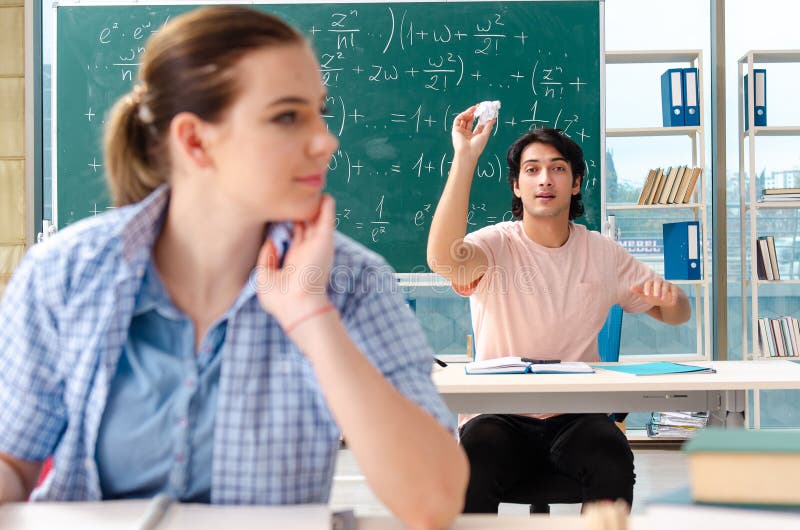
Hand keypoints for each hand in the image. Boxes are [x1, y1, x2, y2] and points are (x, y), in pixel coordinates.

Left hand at [253, 194, 334, 326]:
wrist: (297, 306)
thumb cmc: (281, 299)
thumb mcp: (265, 277)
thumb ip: (266, 257)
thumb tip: (270, 241)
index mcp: (293, 261)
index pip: (292, 237)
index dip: (289, 223)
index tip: (283, 209)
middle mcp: (306, 253)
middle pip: (305, 227)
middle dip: (302, 212)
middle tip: (299, 195)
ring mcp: (316, 247)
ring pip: (317, 222)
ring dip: (316, 208)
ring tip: (315, 191)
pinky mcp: (324, 243)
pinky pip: (327, 222)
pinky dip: (327, 210)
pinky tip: (326, 197)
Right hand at [451, 105, 494, 160]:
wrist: (467, 153)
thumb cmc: (476, 147)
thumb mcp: (485, 135)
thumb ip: (489, 126)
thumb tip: (494, 119)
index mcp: (474, 137)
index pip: (478, 125)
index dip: (482, 118)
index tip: (486, 112)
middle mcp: (467, 134)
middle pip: (471, 121)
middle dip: (475, 114)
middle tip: (480, 107)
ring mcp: (461, 131)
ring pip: (464, 119)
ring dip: (470, 113)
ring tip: (475, 108)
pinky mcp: (455, 130)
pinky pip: (458, 120)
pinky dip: (463, 114)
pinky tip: (470, 112)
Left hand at [630, 278, 678, 307]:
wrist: (667, 299)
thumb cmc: (654, 297)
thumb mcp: (646, 296)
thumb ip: (639, 292)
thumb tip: (630, 287)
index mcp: (652, 283)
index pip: (649, 282)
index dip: (647, 287)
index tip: (646, 294)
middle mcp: (660, 282)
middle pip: (658, 281)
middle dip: (657, 288)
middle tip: (655, 296)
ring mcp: (668, 285)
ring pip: (666, 285)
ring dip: (664, 292)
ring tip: (662, 300)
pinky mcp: (675, 289)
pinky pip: (675, 291)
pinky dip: (674, 296)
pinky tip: (672, 303)